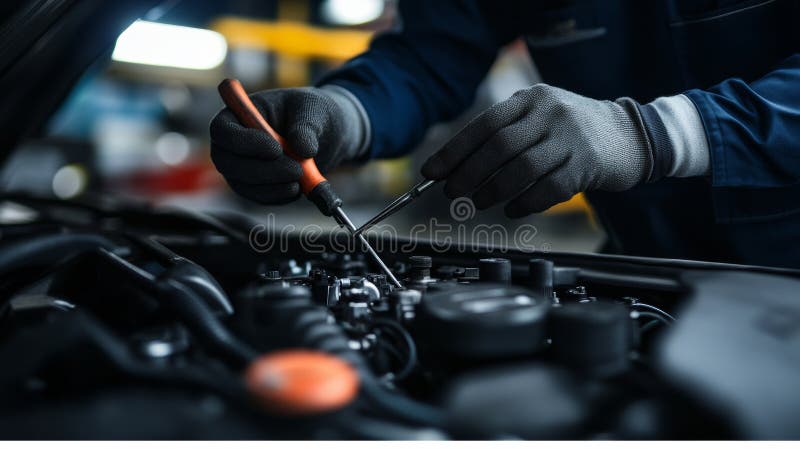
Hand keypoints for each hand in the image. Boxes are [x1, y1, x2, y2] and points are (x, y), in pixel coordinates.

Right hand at [210, 88, 349, 204]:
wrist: (321, 135)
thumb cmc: (309, 113)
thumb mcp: (312, 109)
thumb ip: (306, 126)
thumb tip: (304, 150)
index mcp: (236, 114)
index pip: (222, 131)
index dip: (245, 143)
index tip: (276, 149)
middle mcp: (230, 144)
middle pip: (227, 163)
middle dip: (263, 171)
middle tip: (296, 170)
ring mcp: (238, 169)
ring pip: (244, 185)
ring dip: (274, 186)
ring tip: (302, 177)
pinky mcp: (253, 187)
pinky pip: (260, 197)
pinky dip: (280, 195)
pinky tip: (300, 187)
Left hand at [421, 84, 653, 217]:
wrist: (630, 134)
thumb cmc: (571, 130)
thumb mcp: (539, 117)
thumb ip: (503, 134)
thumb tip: (455, 167)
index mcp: (531, 99)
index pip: (484, 125)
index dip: (454, 151)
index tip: (432, 171)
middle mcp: (551, 113)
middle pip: (499, 146)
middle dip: (469, 172)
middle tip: (452, 191)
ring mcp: (571, 139)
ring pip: (522, 168)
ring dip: (494, 190)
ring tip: (479, 202)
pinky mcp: (588, 165)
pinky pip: (548, 189)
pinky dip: (525, 203)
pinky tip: (513, 210)